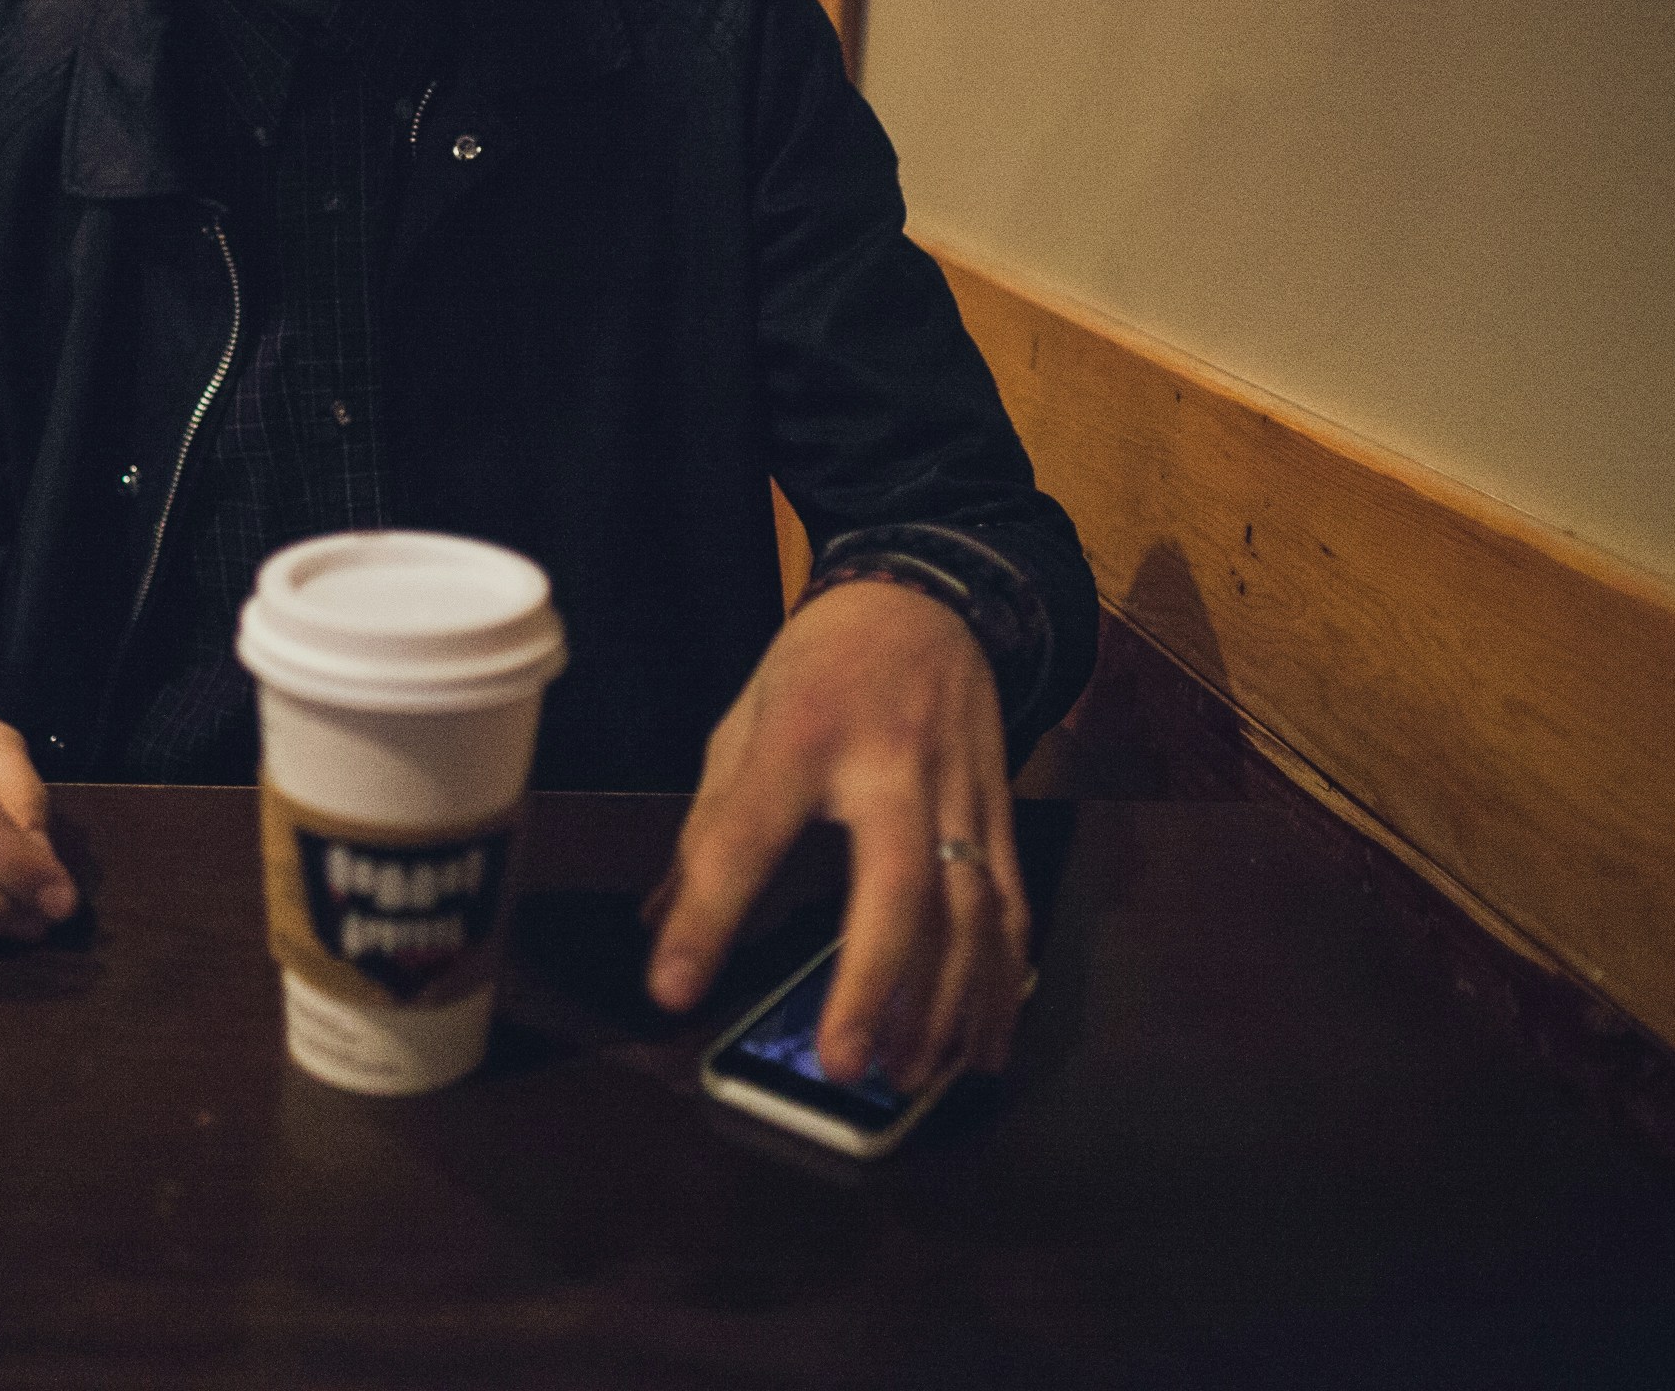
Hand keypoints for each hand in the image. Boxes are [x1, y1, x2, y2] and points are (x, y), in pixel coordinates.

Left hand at [646, 579, 1027, 1090]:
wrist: (929, 598)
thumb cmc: (818, 667)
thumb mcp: (744, 723)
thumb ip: (709, 830)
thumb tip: (661, 928)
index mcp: (803, 738)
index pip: (745, 833)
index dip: (707, 916)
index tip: (671, 989)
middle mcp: (892, 768)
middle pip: (898, 887)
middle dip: (873, 984)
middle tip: (843, 1067)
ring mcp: (960, 793)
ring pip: (972, 913)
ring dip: (944, 1007)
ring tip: (906, 1078)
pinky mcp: (1003, 815)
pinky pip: (1013, 910)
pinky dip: (999, 988)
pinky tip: (975, 1049)